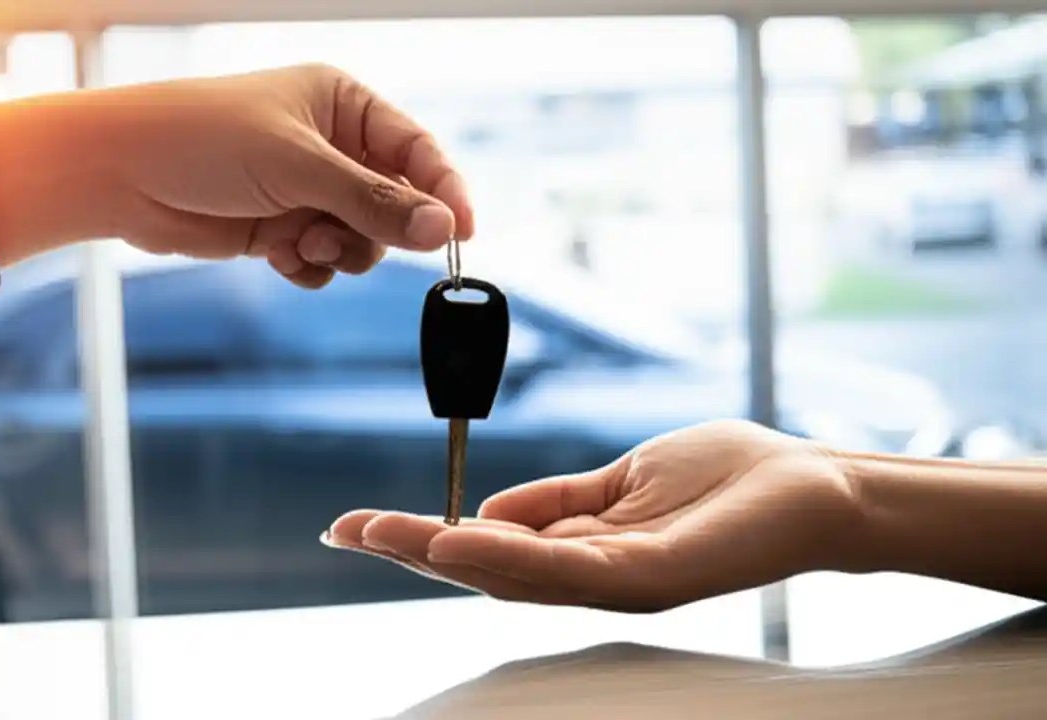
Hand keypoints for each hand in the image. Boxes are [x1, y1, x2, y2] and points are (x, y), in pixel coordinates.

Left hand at [0, 63, 472, 287]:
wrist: (122, 174)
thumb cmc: (205, 140)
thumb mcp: (300, 167)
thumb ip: (375, 201)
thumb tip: (443, 229)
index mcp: (342, 104)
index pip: (417, 149)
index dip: (444, 191)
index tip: (465, 235)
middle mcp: (329, 145)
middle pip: (393, 203)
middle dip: (375, 229)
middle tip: (345, 234)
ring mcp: (304, 189)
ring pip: (360, 239)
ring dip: (338, 250)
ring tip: (298, 239)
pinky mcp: (278, 227)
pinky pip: (323, 260)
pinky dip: (309, 265)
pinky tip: (278, 254)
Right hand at [324, 420, 864, 611]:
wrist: (815, 487)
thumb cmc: (729, 482)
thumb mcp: (621, 481)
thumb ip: (556, 501)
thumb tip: (482, 512)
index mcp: (584, 554)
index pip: (489, 553)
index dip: (422, 541)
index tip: (360, 525)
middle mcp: (595, 579)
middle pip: (488, 572)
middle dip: (412, 553)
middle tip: (346, 532)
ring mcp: (622, 582)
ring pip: (515, 576)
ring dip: (442, 556)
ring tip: (383, 535)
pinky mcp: (654, 573)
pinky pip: (569, 568)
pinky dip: (508, 556)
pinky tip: (461, 539)